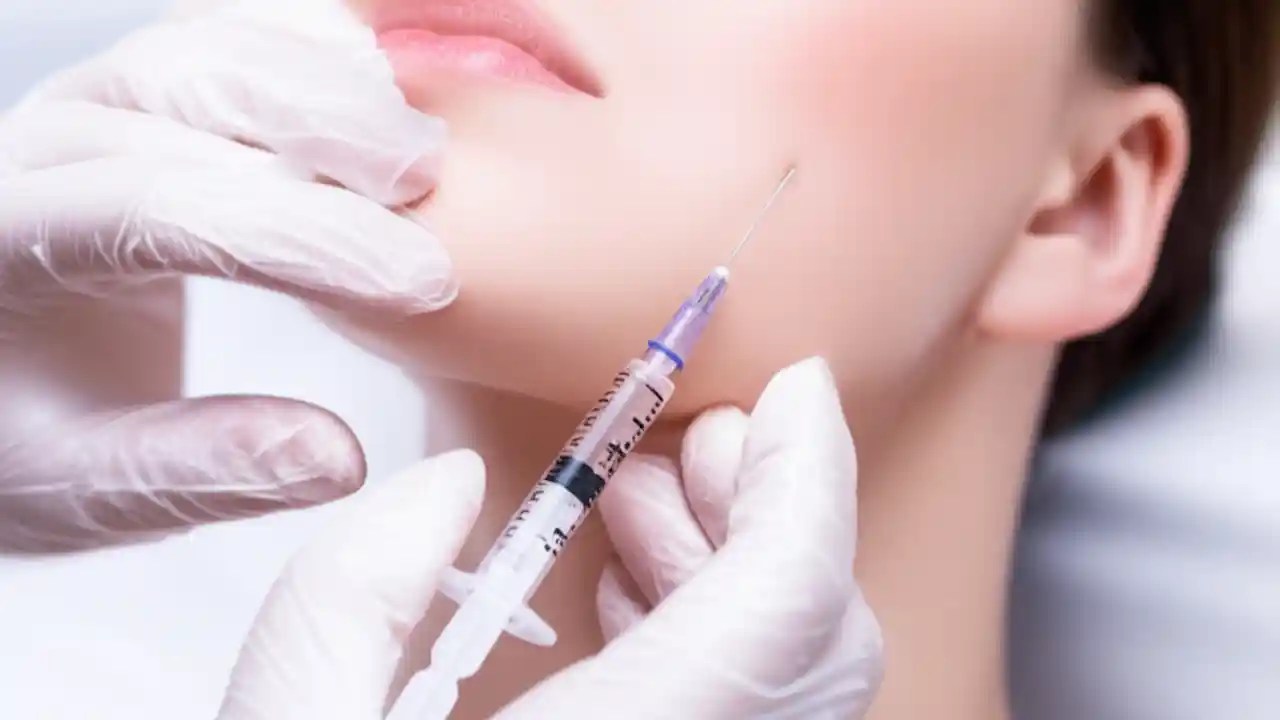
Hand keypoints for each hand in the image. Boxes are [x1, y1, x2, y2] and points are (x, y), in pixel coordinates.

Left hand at [0, 1, 451, 552]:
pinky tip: (390, 101)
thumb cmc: (31, 436)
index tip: (423, 285)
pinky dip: (318, 60)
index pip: (161, 209)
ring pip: (218, 45)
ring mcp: (92, 102)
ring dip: (331, 87)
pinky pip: (235, 39)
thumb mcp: (95, 485)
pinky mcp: (142, 94)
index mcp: (6, 240)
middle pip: (187, 88)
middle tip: (434, 192)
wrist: (6, 372)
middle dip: (325, 132)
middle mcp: (43, 146)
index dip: (305, 239)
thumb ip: (208, 468)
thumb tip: (340, 459)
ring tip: (428, 155)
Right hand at [217, 358, 883, 718]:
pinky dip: (713, 637)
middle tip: (686, 438)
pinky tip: (623, 597)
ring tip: (635, 503)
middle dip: (765, 509)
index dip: (808, 475)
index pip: (789, 604)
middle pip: (818, 643)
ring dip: (736, 567)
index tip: (791, 387)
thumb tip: (450, 485)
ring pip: (795, 685)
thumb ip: (352, 591)